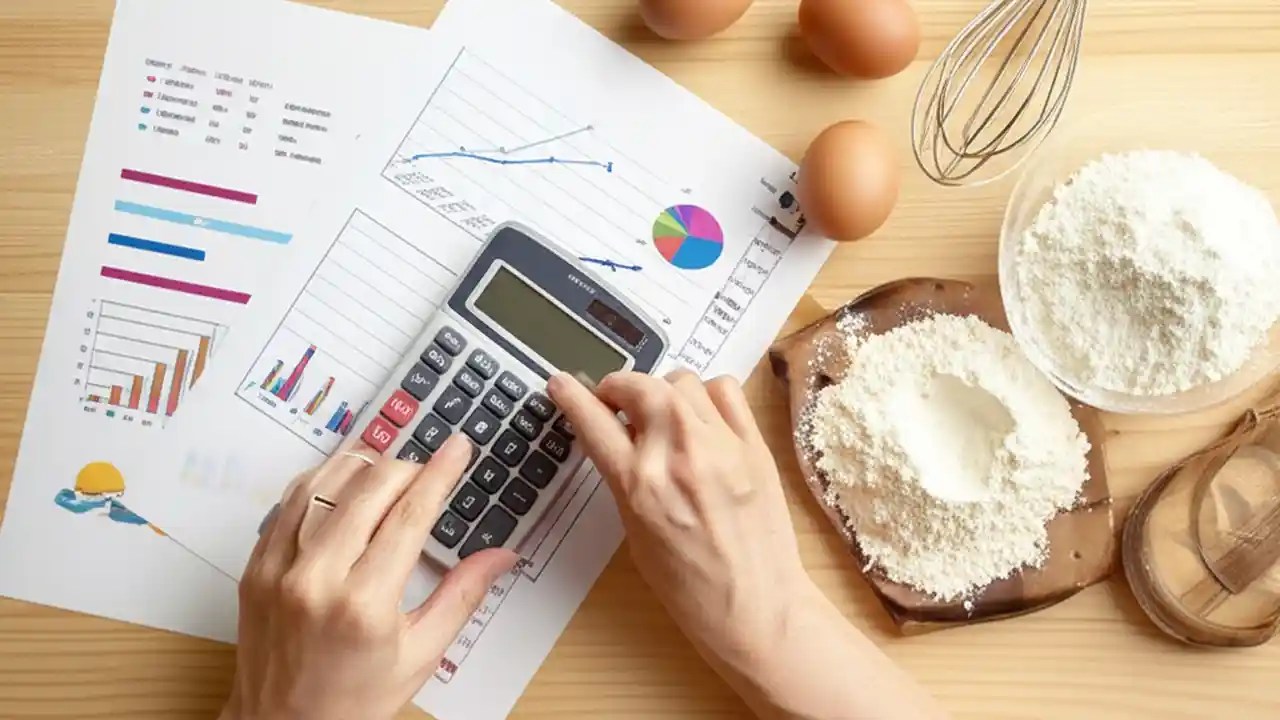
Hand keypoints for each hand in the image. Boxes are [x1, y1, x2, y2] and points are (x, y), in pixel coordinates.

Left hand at [221, 435, 516, 719]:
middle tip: (428, 465)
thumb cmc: (352, 702)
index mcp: (365, 604)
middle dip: (406, 466)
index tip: (457, 449)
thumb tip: (502, 555)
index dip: (439, 474)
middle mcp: (317, 579)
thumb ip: (462, 596)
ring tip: (388, 466)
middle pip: (368, 488)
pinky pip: (287, 503)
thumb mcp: (420, 655)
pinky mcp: (256, 567)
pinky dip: (319, 482)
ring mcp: (279, 570)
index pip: (410, 515)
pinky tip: (341, 482)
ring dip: (361, 464)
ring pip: (322, 483)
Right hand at [550, 370, 946, 719]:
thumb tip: (616, 435)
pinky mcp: (754, 444)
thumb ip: (623, 478)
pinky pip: (725, 389)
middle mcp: (678, 457)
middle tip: (616, 400)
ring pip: (681, 381)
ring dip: (663, 390)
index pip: (594, 421)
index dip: (572, 395)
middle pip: (638, 386)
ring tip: (663, 413)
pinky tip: (702, 416)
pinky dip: (707, 394)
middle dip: (619, 386)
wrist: (755, 605)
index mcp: (639, 486)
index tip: (562, 384)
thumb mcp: (635, 531)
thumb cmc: (691, 584)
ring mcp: (721, 445)